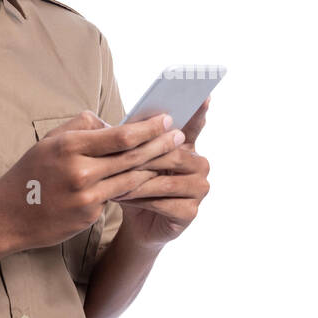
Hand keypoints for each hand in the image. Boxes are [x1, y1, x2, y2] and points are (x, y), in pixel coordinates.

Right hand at [0, 110, 183, 252]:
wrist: (7, 215)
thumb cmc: (31, 173)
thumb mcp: (50, 141)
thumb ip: (83, 128)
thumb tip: (115, 123)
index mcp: (70, 145)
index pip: (121, 135)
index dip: (149, 128)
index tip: (167, 120)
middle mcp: (79, 170)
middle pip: (132, 156)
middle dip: (161, 145)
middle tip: (180, 136)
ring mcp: (85, 195)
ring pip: (131, 178)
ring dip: (156, 168)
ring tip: (174, 157)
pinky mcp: (88, 215)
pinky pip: (118, 197)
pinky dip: (138, 188)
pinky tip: (153, 180)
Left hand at [112, 97, 210, 247]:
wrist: (136, 222)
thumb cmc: (135, 183)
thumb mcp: (135, 158)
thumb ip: (140, 140)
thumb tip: (129, 122)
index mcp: (188, 146)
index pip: (195, 125)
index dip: (199, 111)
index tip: (205, 95)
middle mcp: (200, 164)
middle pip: (172, 154)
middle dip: (142, 157)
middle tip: (116, 158)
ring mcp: (200, 189)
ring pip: (165, 181)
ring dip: (136, 181)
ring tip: (112, 181)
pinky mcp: (191, 212)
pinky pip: (163, 202)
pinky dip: (139, 200)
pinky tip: (121, 197)